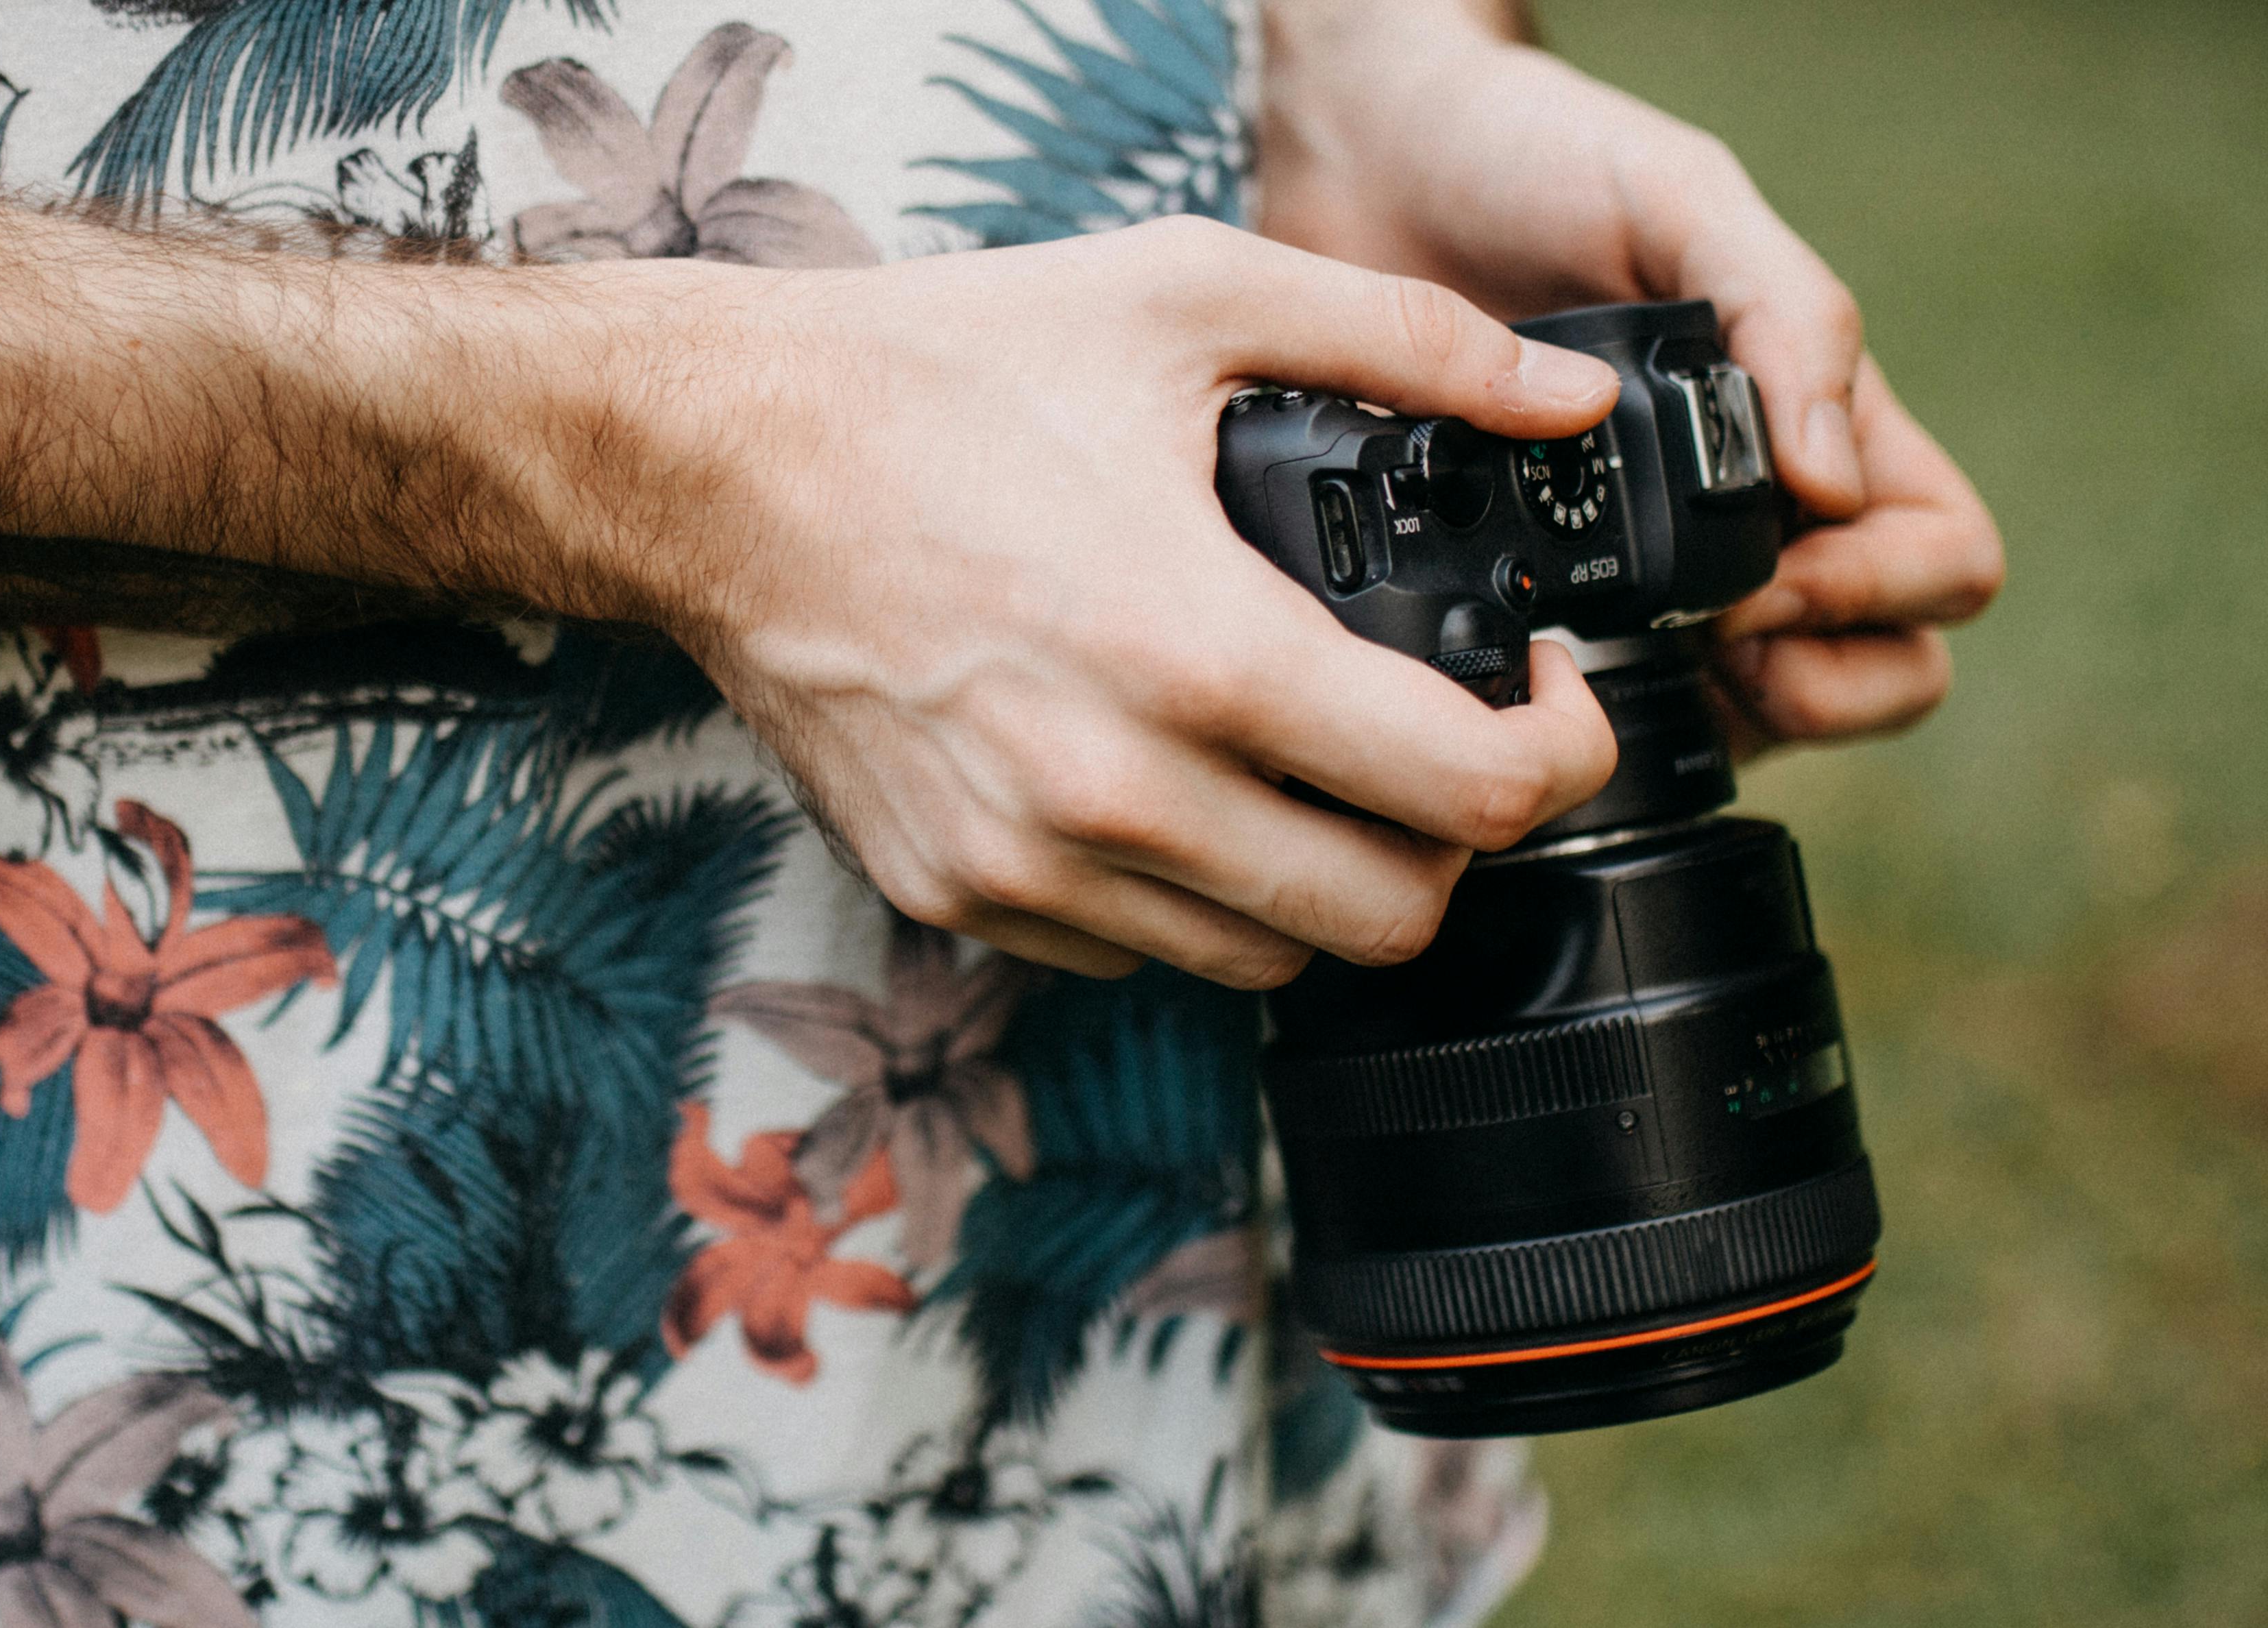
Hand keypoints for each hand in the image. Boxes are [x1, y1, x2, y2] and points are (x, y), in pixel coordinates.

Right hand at [545, 218, 1620, 985]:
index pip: (1468, 796)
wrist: (717, 462)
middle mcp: (1117, 794)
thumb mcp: (1186, 295)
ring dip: (1325, 876)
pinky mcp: (959, 895)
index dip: (1559, 754)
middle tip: (1442, 744)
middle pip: (1388, 919)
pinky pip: (1138, 954)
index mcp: (1200, 652)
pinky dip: (1191, 893)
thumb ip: (1404, 339)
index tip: (1543, 698)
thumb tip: (1562, 392)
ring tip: (1308, 762)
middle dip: (1458, 841)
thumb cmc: (941, 376)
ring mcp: (1028, 867)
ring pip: (1266, 961)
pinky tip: (1174, 781)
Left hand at [1259, 0, 2003, 753]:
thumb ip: (1782, 311)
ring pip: (1772, 712)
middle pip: (1887, 670)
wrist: (1368, 178)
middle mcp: (1762, 521)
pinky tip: (1541, 676)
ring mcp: (1670, 582)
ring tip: (1629, 662)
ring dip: (1729, 712)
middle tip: (1707, 637)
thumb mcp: (1679, 198)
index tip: (1762, 575)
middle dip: (1822, 680)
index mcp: (1818, 426)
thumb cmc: (1537, 163)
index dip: (1876, 592)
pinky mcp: (1567, 618)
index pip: (1942, 561)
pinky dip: (1609, 715)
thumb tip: (1835, 480)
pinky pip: (1629, 708)